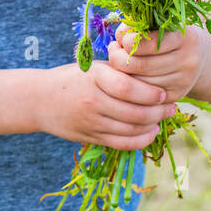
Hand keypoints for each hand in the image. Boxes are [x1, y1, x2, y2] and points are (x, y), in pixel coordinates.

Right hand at [39, 62, 175, 149]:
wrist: (39, 100)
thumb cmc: (72, 78)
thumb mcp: (93, 67)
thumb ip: (119, 71)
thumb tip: (154, 75)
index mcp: (94, 78)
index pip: (129, 88)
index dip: (151, 92)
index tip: (164, 92)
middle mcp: (92, 101)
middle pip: (134, 111)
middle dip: (159, 111)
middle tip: (171, 106)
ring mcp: (91, 122)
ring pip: (131, 129)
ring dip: (153, 125)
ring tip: (163, 117)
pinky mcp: (91, 137)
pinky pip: (122, 143)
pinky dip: (141, 140)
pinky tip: (150, 132)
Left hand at [107, 23, 206, 103]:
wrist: (198, 56)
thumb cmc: (169, 36)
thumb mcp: (159, 26)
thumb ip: (137, 27)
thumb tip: (119, 38)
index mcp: (185, 38)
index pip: (152, 43)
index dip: (130, 41)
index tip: (123, 40)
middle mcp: (188, 61)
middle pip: (143, 65)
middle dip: (120, 59)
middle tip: (113, 52)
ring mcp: (184, 81)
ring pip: (142, 83)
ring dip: (123, 74)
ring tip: (117, 64)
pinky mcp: (177, 95)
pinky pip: (146, 95)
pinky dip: (132, 87)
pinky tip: (127, 77)